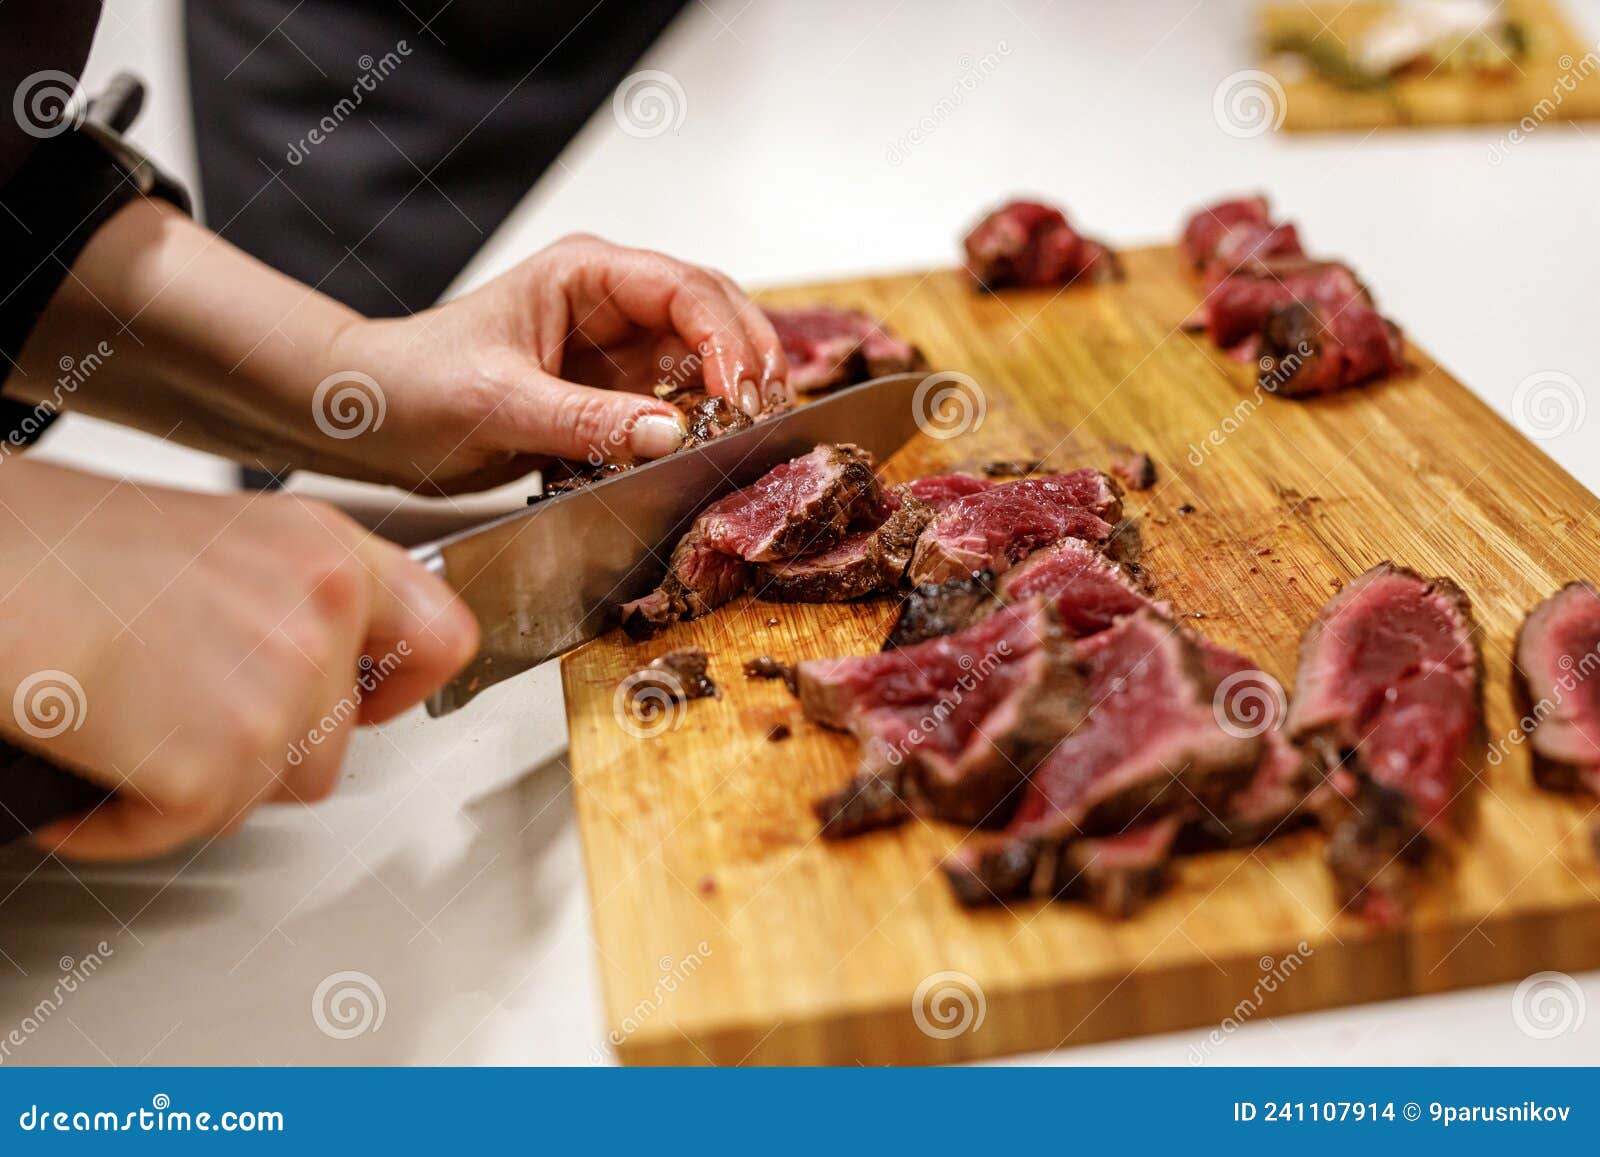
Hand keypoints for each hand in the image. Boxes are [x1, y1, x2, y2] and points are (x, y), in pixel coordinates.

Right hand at [0, 462, 477, 859]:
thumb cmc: (58, 548)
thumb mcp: (217, 540)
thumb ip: (292, 598)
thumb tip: (321, 666)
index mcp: (325, 549)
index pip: (439, 636)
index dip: (400, 687)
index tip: (370, 703)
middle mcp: (321, 612)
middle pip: (337, 742)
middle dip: (258, 751)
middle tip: (179, 716)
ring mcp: (282, 690)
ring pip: (268, 792)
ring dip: (192, 783)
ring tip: (121, 726)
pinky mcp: (221, 761)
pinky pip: (189, 829)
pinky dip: (123, 820)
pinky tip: (85, 762)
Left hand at [327, 233, 792, 491]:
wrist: (373, 418)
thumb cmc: (414, 384)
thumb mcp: (499, 404)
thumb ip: (586, 421)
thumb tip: (671, 433)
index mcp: (586, 275)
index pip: (685, 290)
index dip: (726, 339)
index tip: (742, 393)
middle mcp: (611, 305)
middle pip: (714, 315)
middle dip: (748, 361)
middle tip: (766, 415)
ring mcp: (617, 351)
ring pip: (705, 361)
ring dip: (733, 395)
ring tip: (749, 435)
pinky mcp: (614, 397)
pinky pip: (679, 405)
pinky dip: (703, 427)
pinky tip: (713, 451)